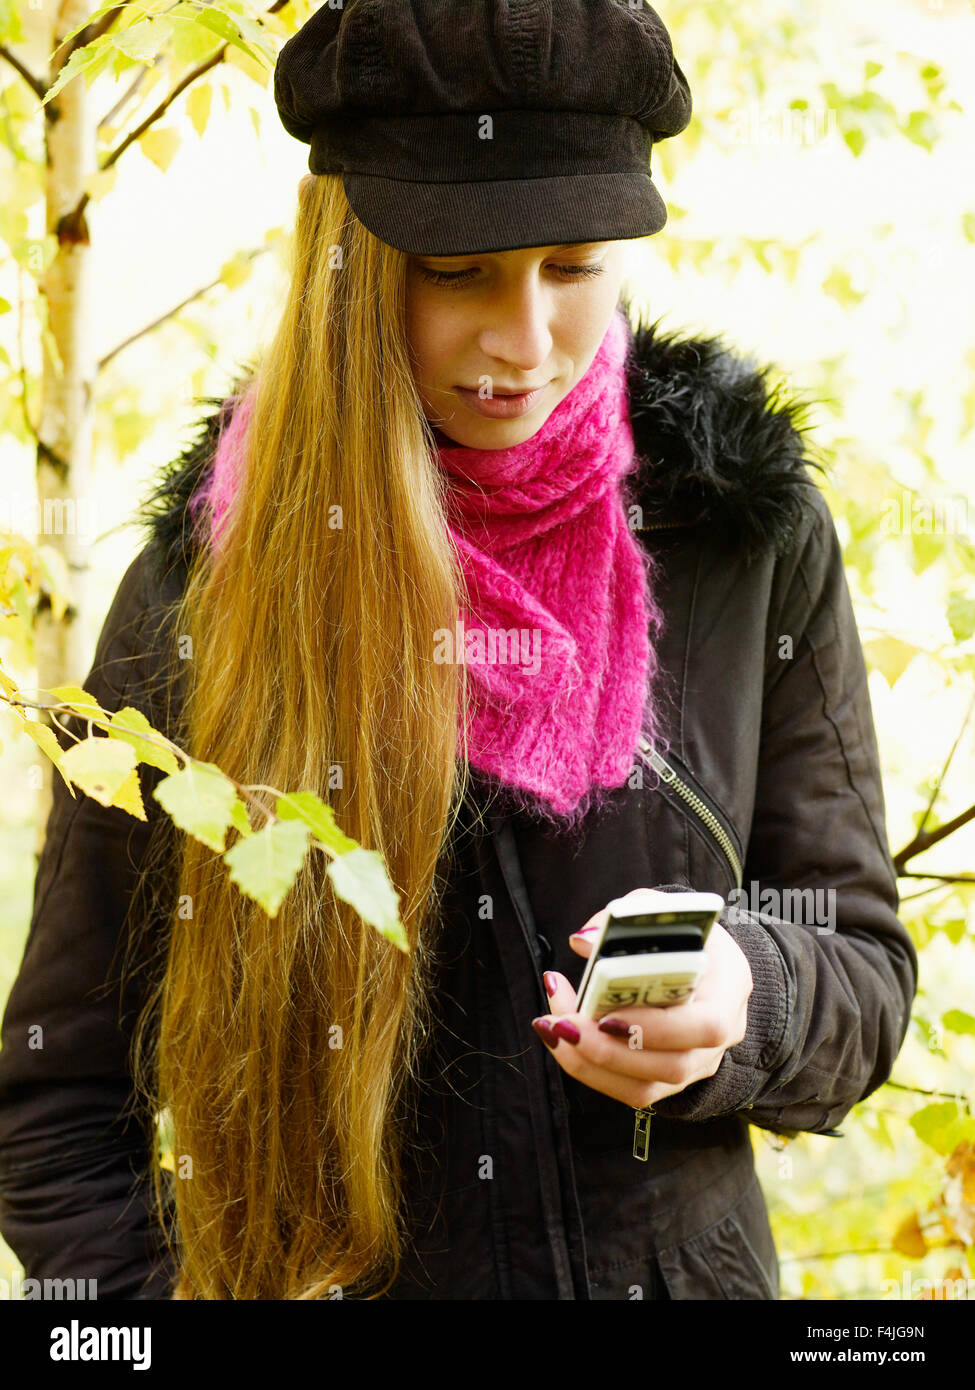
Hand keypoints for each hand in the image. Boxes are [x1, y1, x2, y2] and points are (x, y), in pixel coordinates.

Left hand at [531, 892, 752, 1108]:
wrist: (703, 963)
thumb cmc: (684, 935)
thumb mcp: (665, 911)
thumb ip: (631, 915)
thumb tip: (584, 940)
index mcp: (728, 989)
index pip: (705, 1024)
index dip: (654, 1027)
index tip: (605, 1015)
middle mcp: (722, 1036)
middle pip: (672, 1065)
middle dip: (608, 1050)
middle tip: (562, 1023)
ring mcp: (697, 1064)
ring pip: (646, 1087)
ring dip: (590, 1064)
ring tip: (553, 1030)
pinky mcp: (670, 1078)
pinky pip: (632, 1092)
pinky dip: (591, 1072)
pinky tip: (562, 1043)